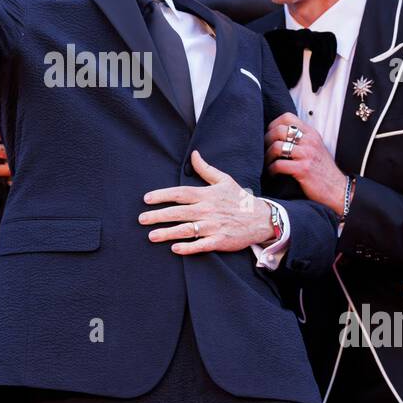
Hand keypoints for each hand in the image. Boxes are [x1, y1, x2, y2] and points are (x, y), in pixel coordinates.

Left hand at [140, 151, 271, 254]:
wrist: (261, 218)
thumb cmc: (239, 199)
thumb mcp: (224, 180)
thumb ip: (205, 169)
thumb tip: (194, 154)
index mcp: (207, 195)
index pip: (180, 193)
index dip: (162, 195)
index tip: (146, 199)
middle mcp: (208, 210)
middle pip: (179, 212)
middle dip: (158, 215)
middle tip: (142, 219)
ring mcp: (214, 226)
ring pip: (187, 229)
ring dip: (168, 233)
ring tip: (151, 236)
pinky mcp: (220, 240)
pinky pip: (201, 245)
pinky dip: (189, 247)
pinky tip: (175, 249)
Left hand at [264, 113, 344, 209]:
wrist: (338, 189)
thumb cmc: (323, 171)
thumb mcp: (316, 148)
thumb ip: (302, 139)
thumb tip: (277, 135)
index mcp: (311, 133)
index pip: (287, 117)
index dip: (273, 125)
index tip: (269, 136)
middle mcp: (309, 141)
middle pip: (278, 130)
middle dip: (266, 140)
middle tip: (264, 150)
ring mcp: (307, 154)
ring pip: (277, 146)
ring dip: (267, 156)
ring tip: (267, 163)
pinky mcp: (303, 169)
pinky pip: (279, 164)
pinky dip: (271, 169)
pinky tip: (273, 173)